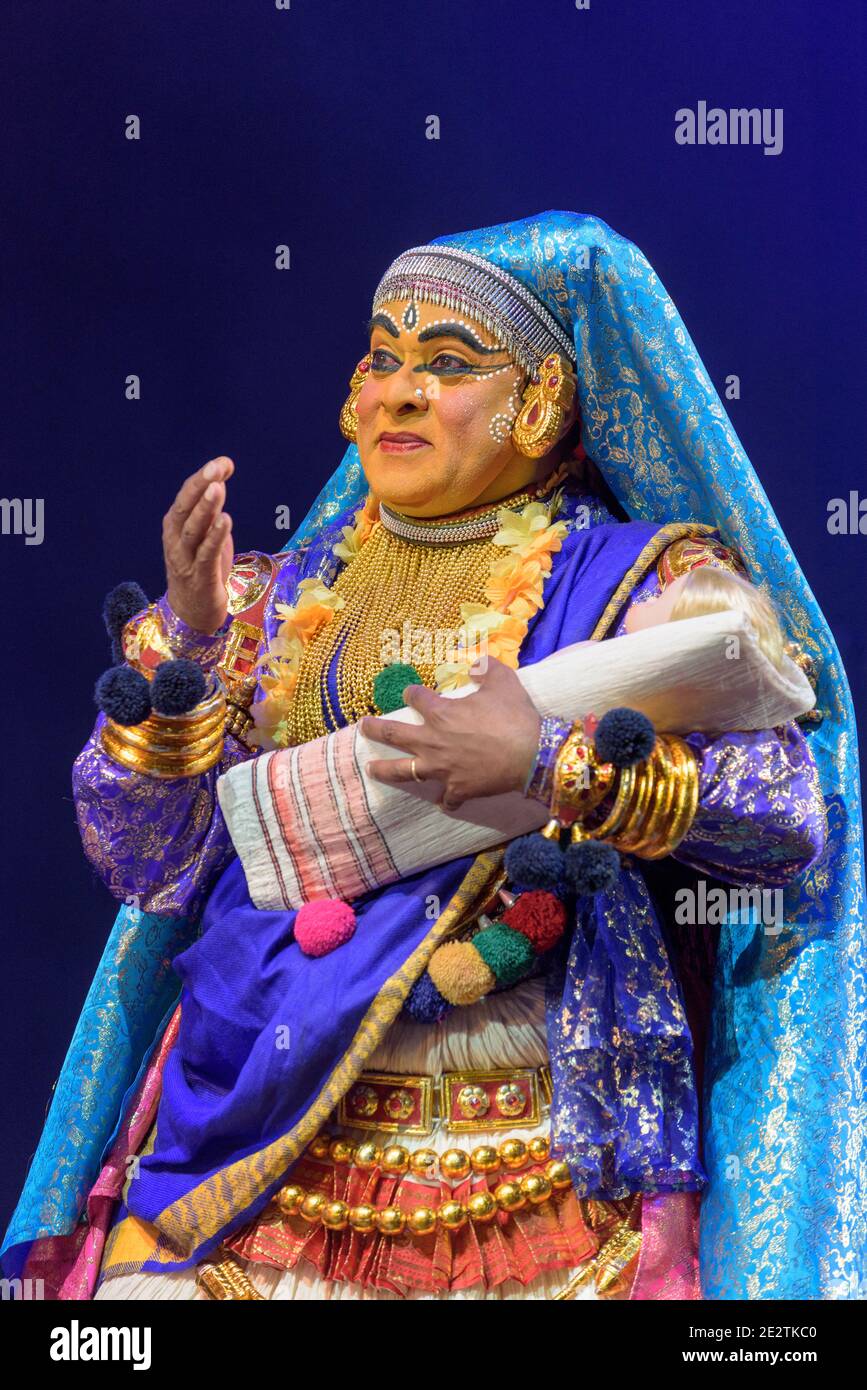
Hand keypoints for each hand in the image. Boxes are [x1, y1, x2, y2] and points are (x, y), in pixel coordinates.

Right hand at [163, 457, 234, 633]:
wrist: (193, 611)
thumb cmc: (201, 567)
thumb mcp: (207, 534)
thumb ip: (211, 508)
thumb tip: (220, 475)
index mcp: (175, 526)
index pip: (187, 497)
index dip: (202, 478)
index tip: (223, 463)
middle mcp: (176, 540)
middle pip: (185, 509)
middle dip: (199, 487)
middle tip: (215, 468)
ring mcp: (185, 560)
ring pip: (193, 530)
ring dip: (205, 508)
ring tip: (218, 488)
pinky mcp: (200, 577)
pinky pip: (207, 554)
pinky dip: (215, 537)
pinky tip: (226, 520)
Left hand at [360, 657, 540, 810]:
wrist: (532, 755)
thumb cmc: (515, 716)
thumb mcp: (504, 681)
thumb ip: (486, 667)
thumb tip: (477, 661)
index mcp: (440, 713)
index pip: (415, 698)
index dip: (412, 693)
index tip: (410, 692)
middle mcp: (432, 742)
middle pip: (394, 735)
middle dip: (375, 730)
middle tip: (363, 728)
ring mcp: (442, 769)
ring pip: (403, 771)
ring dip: (384, 770)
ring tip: (371, 769)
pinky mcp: (458, 789)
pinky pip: (446, 798)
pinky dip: (444, 800)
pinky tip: (442, 801)